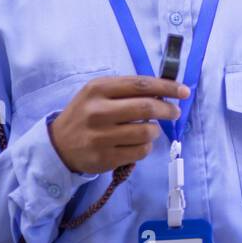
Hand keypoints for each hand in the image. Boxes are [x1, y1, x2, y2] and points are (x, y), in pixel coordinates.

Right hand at [47, 75, 188, 173]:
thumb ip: (127, 91)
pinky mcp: (104, 158)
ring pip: (146, 133)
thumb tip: (164, 93)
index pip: (141, 85)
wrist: (58, 146)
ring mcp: (100, 136)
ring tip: (150, 130)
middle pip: (146, 108)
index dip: (167, 88)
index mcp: (98, 89)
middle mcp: (97, 111)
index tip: (184, 91)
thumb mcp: (98, 94)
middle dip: (168, 110)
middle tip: (174, 113)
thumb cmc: (85, 115)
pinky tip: (139, 144)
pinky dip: (146, 148)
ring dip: (155, 131)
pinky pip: (140, 152)